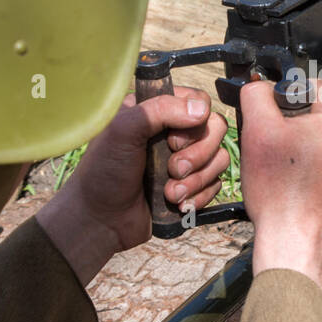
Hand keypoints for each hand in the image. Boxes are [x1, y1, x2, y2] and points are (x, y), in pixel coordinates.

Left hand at [36, 86, 229, 283]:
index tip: (170, 140)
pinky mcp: (192, 186)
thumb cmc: (104, 172)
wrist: (102, 221)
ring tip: (171, 193)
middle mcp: (173, 131)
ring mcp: (185, 159)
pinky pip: (215, 184)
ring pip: (219, 158)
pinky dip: (199, 196)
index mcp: (156, 110)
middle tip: (172, 169)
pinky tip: (177, 204)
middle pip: (215, 129)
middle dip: (198, 154)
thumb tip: (202, 110)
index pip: (198, 100)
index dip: (194, 120)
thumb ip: (159, 110)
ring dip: (196, 179)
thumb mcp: (123, 130)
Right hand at [239, 80, 321, 293]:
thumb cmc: (279, 196)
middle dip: (301, 130)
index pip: (315, 88)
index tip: (277, 119)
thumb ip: (258, 97)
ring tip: (292, 176)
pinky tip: (305, 191)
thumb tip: (261, 85)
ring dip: (314, 154)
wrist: (296, 248)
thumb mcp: (256, 134)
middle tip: (281, 153)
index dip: (289, 99)